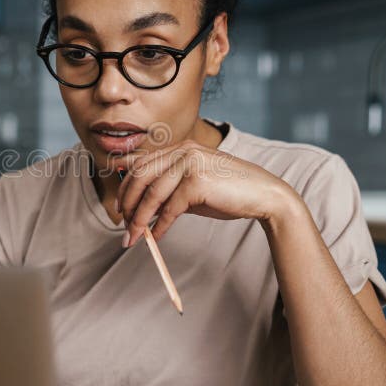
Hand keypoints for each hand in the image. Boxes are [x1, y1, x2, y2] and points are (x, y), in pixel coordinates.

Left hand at [115, 139, 291, 246]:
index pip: (141, 164)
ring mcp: (190, 163)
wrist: (264, 195)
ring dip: (139, 219)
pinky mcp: (198, 181)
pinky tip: (156, 237)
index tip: (120, 207)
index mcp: (180, 148)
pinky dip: (160, 225)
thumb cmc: (229, 193)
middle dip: (128, 203)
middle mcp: (183, 151)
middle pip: (140, 176)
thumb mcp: (193, 189)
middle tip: (123, 226)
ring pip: (152, 194)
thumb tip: (142, 212)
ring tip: (134, 237)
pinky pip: (170, 208)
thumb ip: (169, 193)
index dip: (126, 187)